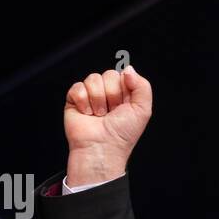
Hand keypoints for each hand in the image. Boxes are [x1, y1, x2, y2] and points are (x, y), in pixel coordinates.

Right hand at [63, 67, 152, 185]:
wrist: (102, 148)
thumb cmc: (122, 135)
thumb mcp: (143, 110)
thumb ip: (142, 86)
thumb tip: (128, 69)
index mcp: (125, 95)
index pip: (123, 75)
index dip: (124, 88)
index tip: (124, 104)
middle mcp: (108, 94)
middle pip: (108, 74)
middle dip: (111, 95)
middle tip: (111, 111)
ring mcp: (91, 96)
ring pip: (93, 79)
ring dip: (97, 99)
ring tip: (99, 115)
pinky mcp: (75, 100)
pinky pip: (77, 87)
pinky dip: (83, 101)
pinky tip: (87, 113)